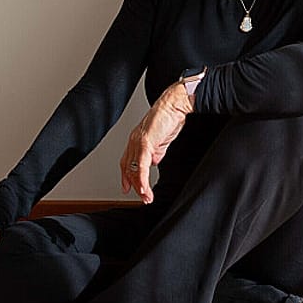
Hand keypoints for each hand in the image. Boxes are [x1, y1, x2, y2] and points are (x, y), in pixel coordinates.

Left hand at [120, 82, 191, 203]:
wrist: (175, 105)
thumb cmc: (170, 118)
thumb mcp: (162, 139)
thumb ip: (157, 151)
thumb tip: (154, 161)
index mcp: (136, 139)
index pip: (127, 162)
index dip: (127, 176)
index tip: (128, 188)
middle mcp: (134, 140)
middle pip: (128, 168)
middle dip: (135, 185)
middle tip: (143, 198)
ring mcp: (138, 142)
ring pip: (134, 169)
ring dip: (140, 186)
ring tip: (147, 197)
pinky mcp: (146, 143)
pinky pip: (142, 166)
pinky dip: (143, 179)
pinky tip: (145, 189)